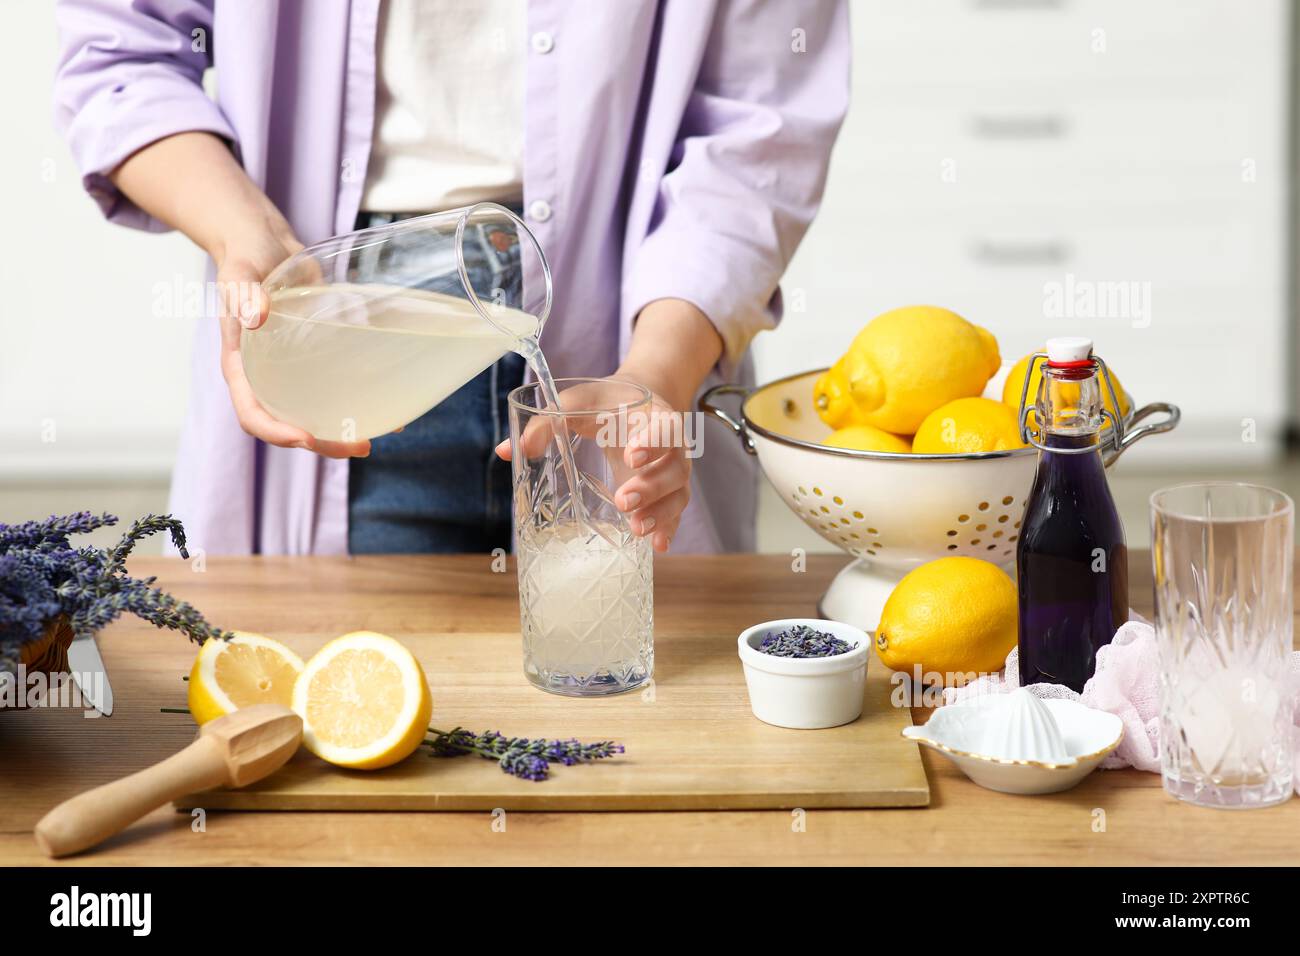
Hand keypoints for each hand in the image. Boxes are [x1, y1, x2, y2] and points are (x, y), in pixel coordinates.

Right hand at [106, 133, 371, 457]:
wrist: (266, 244)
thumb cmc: (245, 259)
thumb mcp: (239, 274)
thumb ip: (243, 294)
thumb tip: (255, 317)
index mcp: (241, 366)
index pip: (252, 413)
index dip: (276, 431)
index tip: (306, 438)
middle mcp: (266, 376)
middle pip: (288, 424)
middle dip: (322, 442)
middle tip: (359, 446)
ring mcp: (290, 371)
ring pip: (312, 413)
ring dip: (341, 431)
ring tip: (375, 438)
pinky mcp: (313, 359)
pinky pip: (332, 389)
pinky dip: (357, 400)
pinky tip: (388, 407)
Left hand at [494, 377, 690, 552]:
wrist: (637, 405)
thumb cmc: (606, 404)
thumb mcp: (578, 403)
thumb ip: (546, 422)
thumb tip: (508, 450)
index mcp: (655, 417)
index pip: (665, 428)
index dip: (654, 441)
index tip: (631, 455)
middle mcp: (672, 447)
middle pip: (674, 469)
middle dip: (651, 487)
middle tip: (623, 500)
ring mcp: (672, 473)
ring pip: (678, 495)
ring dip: (660, 514)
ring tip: (636, 530)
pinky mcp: (668, 494)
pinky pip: (675, 514)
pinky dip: (668, 530)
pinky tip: (658, 547)